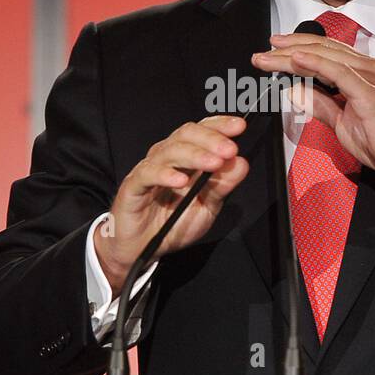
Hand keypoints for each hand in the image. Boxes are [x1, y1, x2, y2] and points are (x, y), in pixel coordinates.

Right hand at [95, 114, 249, 292]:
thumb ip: (223, 186)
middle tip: (229, 149)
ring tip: (214, 163)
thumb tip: (241, 163)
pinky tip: (181, 181)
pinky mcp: (133, 186)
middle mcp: (166, 158)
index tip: (239, 126)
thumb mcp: (207, 208)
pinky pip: (148, 174)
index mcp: (185, 158)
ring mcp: (149, 170)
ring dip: (194, 155)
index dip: (219, 125)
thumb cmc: (172, 224)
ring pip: (169, 151)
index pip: (201, 132)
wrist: (143, 249)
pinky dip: (165, 175)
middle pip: (186, 135)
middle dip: (210, 139)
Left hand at [251, 32, 374, 199]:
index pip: (323, 53)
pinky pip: (339, 73)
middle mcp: (367, 69)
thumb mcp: (342, 122)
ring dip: (293, 55)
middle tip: (262, 52)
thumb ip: (320, 104)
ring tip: (270, 56)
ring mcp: (371, 78)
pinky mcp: (371, 94)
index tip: (272, 51)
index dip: (295, 49)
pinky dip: (316, 64)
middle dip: (287, 49)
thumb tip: (294, 91)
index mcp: (361, 73)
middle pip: (321, 50)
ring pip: (326, 57)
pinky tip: (296, 60)